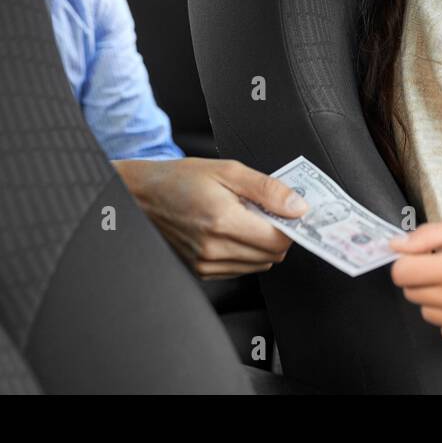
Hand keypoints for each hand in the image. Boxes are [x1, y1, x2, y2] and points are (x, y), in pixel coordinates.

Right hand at [112, 157, 307, 279]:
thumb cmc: (180, 179)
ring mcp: (206, 264)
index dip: (290, 225)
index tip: (289, 210)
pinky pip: (241, 268)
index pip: (278, 240)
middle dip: (277, 233)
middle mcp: (214, 249)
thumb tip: (298, 207)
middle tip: (265, 210)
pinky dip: (246, 252)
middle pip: (272, 255)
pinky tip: (232, 231)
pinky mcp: (201, 271)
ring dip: (261, 243)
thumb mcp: (228, 171)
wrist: (142, 195)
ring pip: (259, 264)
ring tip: (244, 218)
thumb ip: (268, 189)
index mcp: (223, 222)